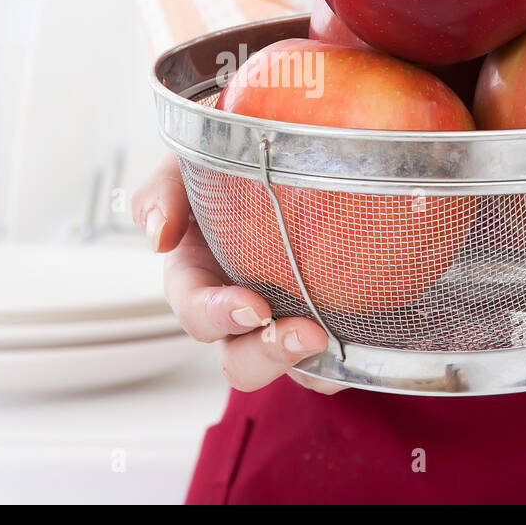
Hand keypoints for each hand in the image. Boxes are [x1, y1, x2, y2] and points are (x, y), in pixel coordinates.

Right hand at [131, 154, 341, 393]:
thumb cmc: (235, 164)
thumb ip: (162, 191)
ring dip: (308, 366)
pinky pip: (333, 365)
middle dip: (268, 354)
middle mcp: (240, 310)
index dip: (219, 316)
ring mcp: (283, 321)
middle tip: (307, 334)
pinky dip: (346, 363)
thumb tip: (159, 237)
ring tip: (334, 342)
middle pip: (239, 361)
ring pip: (287, 370)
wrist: (303, 154)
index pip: (197, 311)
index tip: (254, 306)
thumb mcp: (189, 164)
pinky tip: (366, 343)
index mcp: (200, 277)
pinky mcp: (329, 325)